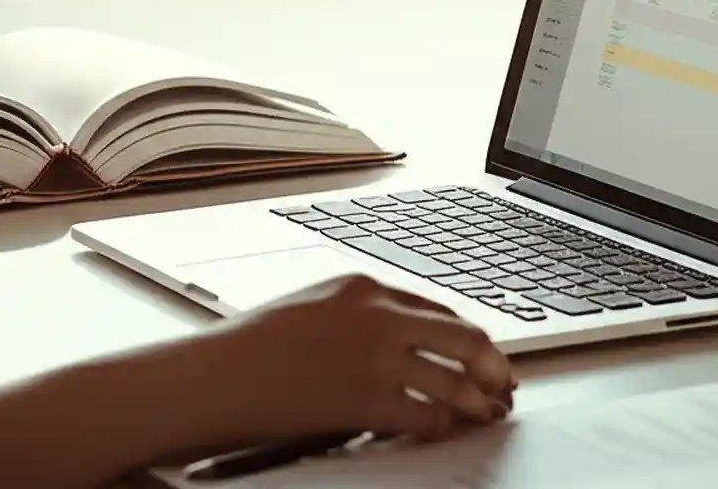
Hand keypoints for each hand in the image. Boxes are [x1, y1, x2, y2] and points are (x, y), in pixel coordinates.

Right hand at [208, 274, 515, 443]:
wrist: (214, 376)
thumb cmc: (251, 347)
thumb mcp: (312, 308)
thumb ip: (360, 316)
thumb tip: (404, 338)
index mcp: (364, 287)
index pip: (439, 310)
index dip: (470, 337)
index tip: (483, 354)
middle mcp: (378, 316)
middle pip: (463, 337)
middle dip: (492, 364)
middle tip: (503, 384)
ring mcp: (375, 357)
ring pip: (454, 379)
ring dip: (478, 400)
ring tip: (488, 413)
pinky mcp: (366, 399)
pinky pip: (426, 415)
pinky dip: (444, 425)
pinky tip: (446, 430)